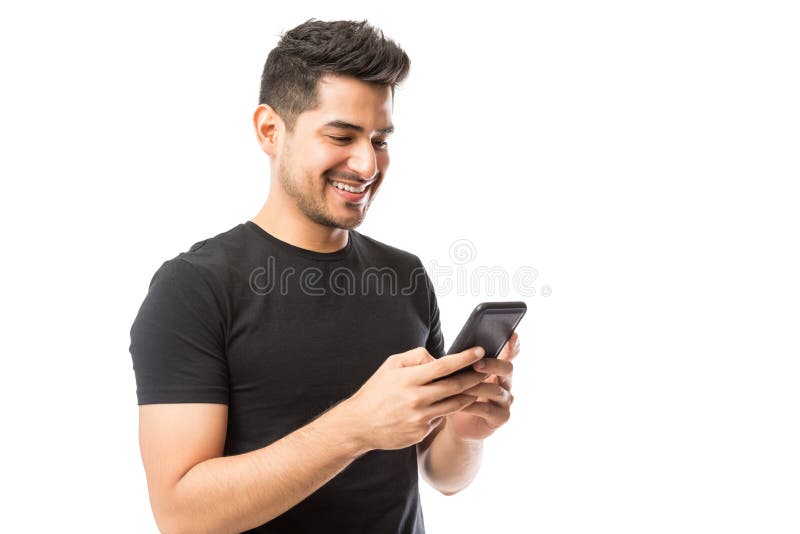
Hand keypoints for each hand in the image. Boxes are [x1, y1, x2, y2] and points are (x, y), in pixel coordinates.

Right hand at [337, 346, 489, 451]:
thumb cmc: (376, 391)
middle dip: (475, 377)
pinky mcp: (421, 432)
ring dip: (468, 395)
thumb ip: (416, 357)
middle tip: (488, 369)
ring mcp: (420, 418)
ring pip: (454, 404)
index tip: (479, 350)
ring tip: (477, 387)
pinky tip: (449, 404)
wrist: (359, 425)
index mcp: (408, 379)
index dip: (464, 358)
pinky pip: (441, 418)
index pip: (444, 366)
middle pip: (455, 386)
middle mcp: (416, 399)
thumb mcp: (391, 365)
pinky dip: (447, 410)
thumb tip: (439, 359)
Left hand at [448, 332, 520, 440]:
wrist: (456, 424)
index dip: (512, 345)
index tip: (512, 335)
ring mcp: (505, 401)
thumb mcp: (457, 376)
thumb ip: (457, 363)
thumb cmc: (457, 394)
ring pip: (495, 390)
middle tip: (477, 364)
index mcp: (497, 368)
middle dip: (492, 364)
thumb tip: (435, 351)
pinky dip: (471, 406)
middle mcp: (506, 383)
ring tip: (459, 385)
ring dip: (476, 386)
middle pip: (507, 369)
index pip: (509, 353)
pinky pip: (487, 410)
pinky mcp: (500, 417)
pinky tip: (458, 404)